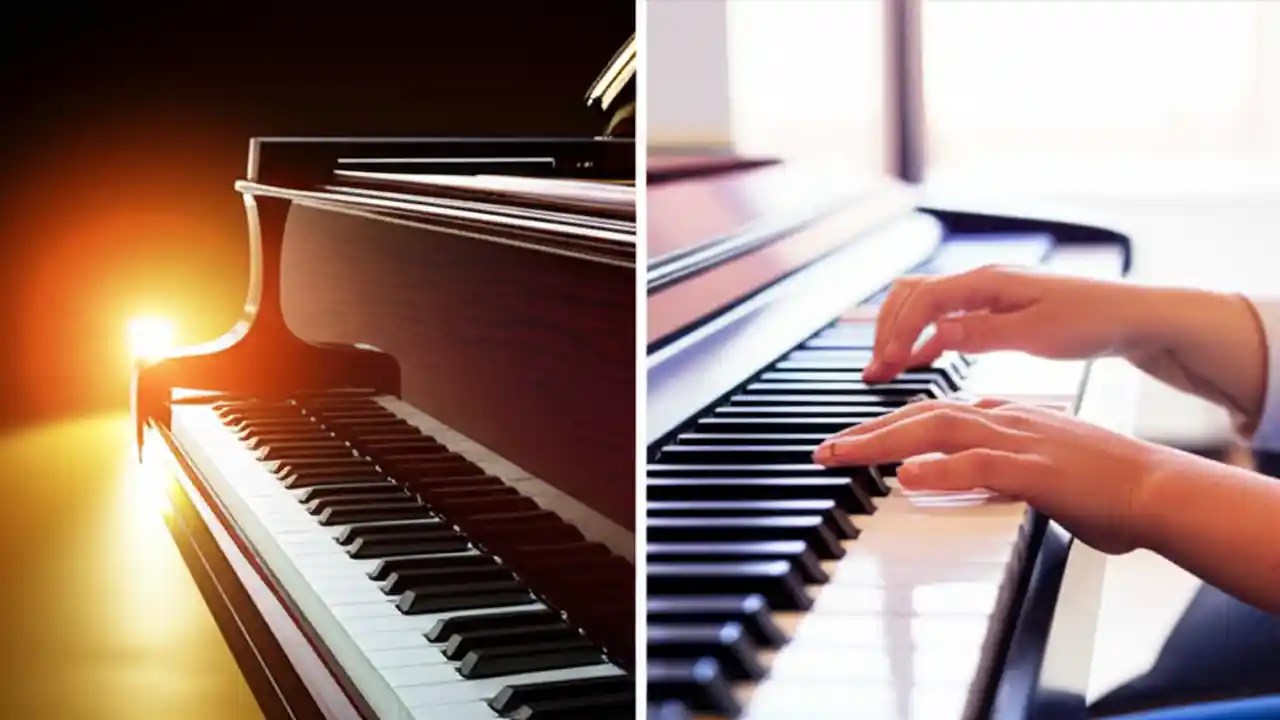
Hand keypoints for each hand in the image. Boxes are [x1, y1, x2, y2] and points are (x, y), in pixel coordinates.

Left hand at [812, 399, 1180, 553]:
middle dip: (868, 431)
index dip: (888, 425)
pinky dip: (940, 469)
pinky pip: (979, 465)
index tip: (853, 441)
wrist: (1159, 490)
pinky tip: (905, 477)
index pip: (933, 415)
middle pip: (922, 416)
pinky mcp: (1037, 471)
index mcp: (1007, 419)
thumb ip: (1004, 467)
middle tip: (827, 450)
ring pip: (938, 431)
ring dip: (884, 442)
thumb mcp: (1041, 470)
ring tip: (844, 456)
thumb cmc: (1107, 489)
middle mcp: (1006, 422)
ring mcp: (1020, 442)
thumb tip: (974, 477)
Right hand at [863, 265, 1265, 427]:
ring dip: (899, 333)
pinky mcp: (995, 311)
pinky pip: (944, 320)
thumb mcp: (1037, 334)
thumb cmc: (1094, 322)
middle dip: (886, 331)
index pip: (922, 300)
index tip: (885, 365)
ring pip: (923, 306)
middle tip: (874, 371)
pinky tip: (916, 362)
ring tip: (884, 369)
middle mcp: (981, 283)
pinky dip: (923, 339)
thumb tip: (937, 334)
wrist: (1134, 317)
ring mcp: (986, 295)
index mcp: (988, 282)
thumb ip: (983, 333)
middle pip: (910, 296)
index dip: (897, 332)